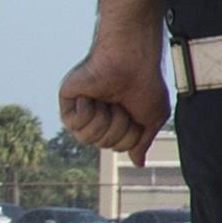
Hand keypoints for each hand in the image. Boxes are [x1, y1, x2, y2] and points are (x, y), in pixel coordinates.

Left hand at [56, 34, 166, 161]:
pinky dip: (88, 110)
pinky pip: (73, 124)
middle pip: (103, 144)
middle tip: (123, 103)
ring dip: (104, 118)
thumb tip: (138, 163)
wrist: (132, 60)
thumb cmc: (146, 83)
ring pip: (87, 138)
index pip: (118, 147)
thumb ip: (143, 142)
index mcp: (117, 121)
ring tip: (108, 98)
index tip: (137, 111)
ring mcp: (82, 109)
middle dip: (118, 126)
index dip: (131, 134)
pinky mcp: (68, 100)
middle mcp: (98, 117)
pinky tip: (93, 95)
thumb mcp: (153, 118)